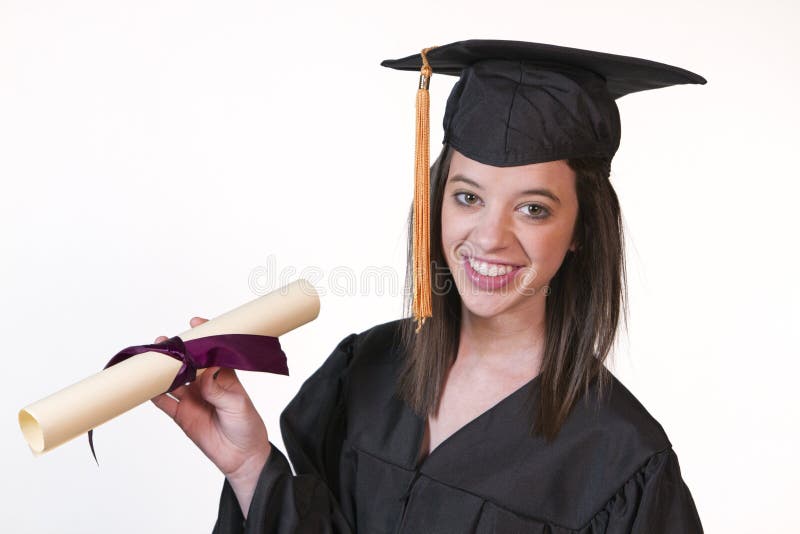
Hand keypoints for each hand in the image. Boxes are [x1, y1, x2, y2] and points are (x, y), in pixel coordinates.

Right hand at [151, 317, 270, 514]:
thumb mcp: (237, 405)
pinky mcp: (182, 415)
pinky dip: (154, 394)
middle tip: (165, 342)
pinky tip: (144, 386)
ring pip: (173, 379)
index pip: (213, 351)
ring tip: (151, 359)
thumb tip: (205, 374)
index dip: (205, 336)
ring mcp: (192, 399)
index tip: (195, 324)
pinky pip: (165, 402)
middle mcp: (206, 384)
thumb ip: (218, 390)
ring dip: (162, 370)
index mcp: (224, 376)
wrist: (242, 457)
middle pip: (188, 363)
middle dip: (177, 351)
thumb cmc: (247, 427)